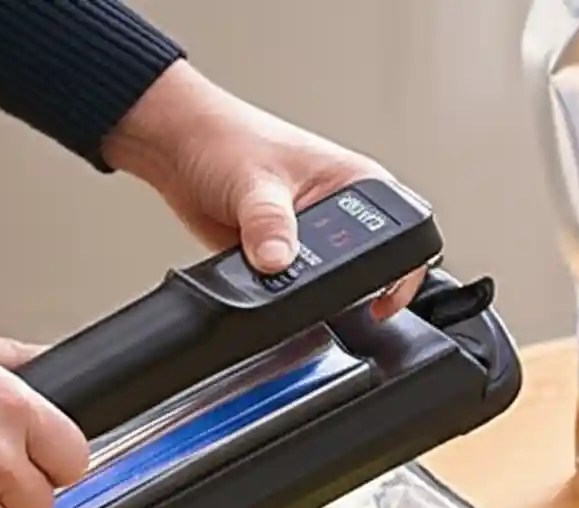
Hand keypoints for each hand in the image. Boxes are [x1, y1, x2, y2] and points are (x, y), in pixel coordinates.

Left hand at [102, 60, 426, 319]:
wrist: (176, 149)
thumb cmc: (224, 139)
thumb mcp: (254, 182)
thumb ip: (269, 224)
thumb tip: (278, 262)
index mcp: (356, 181)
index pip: (402, 234)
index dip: (400, 271)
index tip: (381, 298)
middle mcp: (342, 209)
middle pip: (367, 267)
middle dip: (344, 285)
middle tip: (317, 287)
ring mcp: (313, 235)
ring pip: (329, 282)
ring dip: (309, 291)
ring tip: (287, 282)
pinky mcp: (286, 255)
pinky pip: (295, 288)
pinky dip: (284, 294)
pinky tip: (271, 287)